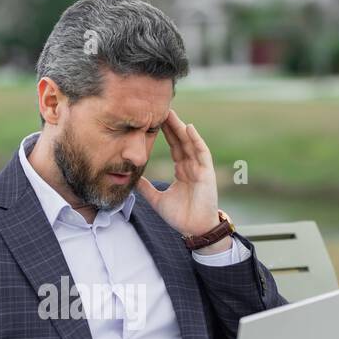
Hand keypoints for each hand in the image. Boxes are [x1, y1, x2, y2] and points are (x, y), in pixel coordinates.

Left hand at [134, 109, 220, 237]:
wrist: (194, 229)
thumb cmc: (180, 216)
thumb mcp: (157, 199)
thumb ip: (146, 188)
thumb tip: (132, 179)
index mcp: (182, 171)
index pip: (173, 147)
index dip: (165, 133)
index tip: (154, 120)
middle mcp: (191, 166)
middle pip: (180, 141)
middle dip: (171, 125)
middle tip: (160, 109)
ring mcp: (200, 168)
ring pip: (189, 143)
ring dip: (181, 128)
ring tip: (171, 114)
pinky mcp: (207, 173)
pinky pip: (202, 153)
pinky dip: (196, 140)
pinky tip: (188, 128)